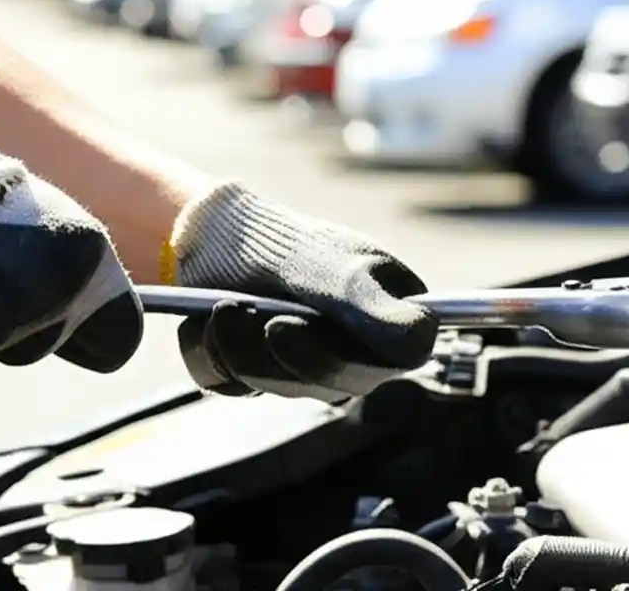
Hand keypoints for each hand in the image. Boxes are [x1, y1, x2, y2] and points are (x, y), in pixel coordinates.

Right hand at [0, 88, 142, 371]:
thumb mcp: (39, 217)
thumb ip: (66, 268)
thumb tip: (78, 312)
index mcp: (90, 260)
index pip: (120, 338)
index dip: (102, 340)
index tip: (88, 337)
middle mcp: (57, 297)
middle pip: (45, 347)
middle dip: (21, 327)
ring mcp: (5, 321)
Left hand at [172, 182, 437, 401]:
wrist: (219, 239)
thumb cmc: (287, 242)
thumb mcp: (328, 263)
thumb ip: (366, 302)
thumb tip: (419, 341)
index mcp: (392, 315)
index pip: (400, 359)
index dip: (349, 356)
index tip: (290, 325)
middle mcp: (358, 351)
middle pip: (338, 385)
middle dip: (285, 352)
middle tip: (257, 313)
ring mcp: (309, 371)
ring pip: (281, 389)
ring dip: (241, 347)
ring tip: (225, 307)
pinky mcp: (261, 380)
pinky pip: (234, 389)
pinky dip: (212, 355)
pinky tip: (209, 324)